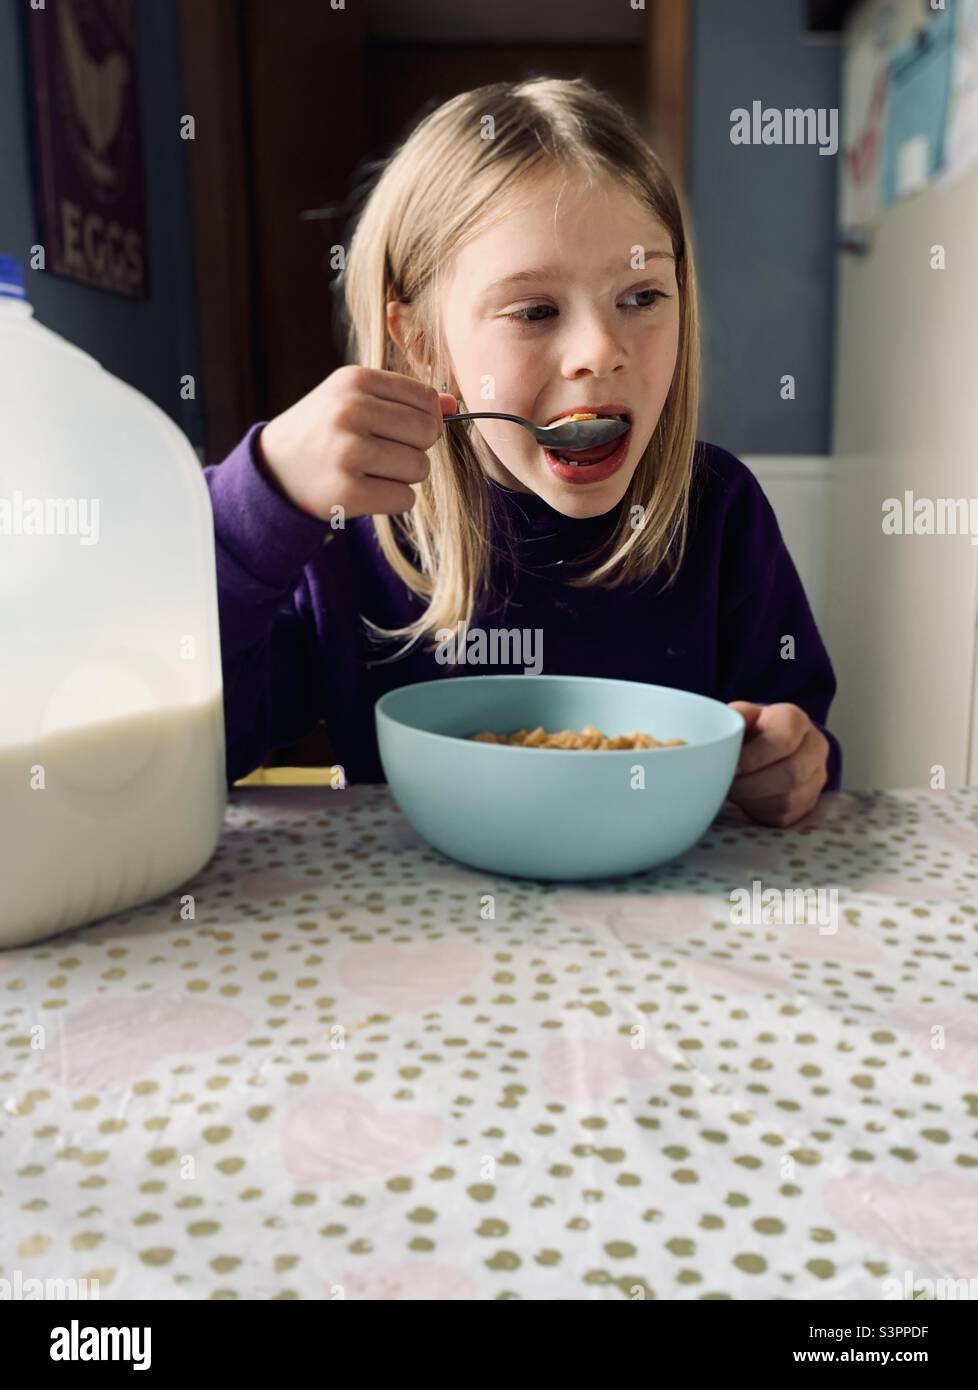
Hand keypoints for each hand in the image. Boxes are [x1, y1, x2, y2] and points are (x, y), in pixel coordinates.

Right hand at [256, 364, 457, 521]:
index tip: (399, 429)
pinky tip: (365, 491)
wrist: (274, 470)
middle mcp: (350, 411)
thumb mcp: (355, 399)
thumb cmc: (325, 431)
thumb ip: (405, 399)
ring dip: (403, 476)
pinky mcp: (347, 493)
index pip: (426, 399)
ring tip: (371, 472)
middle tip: (383, 454)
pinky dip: (392, 499)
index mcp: (354, 380)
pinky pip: (405, 498)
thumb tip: (454, 405)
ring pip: (420, 468)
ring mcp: (348, 453)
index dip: (424, 419)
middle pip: (428, 434)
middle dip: (415, 448)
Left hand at [725, 701, 829, 826]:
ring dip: (753, 799)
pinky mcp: (808, 803)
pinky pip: (785, 815)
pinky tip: (745, 800)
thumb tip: (720, 736)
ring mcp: (816, 777)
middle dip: (752, 783)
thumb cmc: (753, 730)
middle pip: (790, 773)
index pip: (783, 741)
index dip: (754, 757)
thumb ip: (734, 720)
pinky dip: (760, 811)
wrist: (770, 747)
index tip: (731, 766)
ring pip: (788, 798)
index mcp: (795, 720)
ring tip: (733, 791)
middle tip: (727, 783)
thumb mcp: (742, 716)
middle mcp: (814, 747)